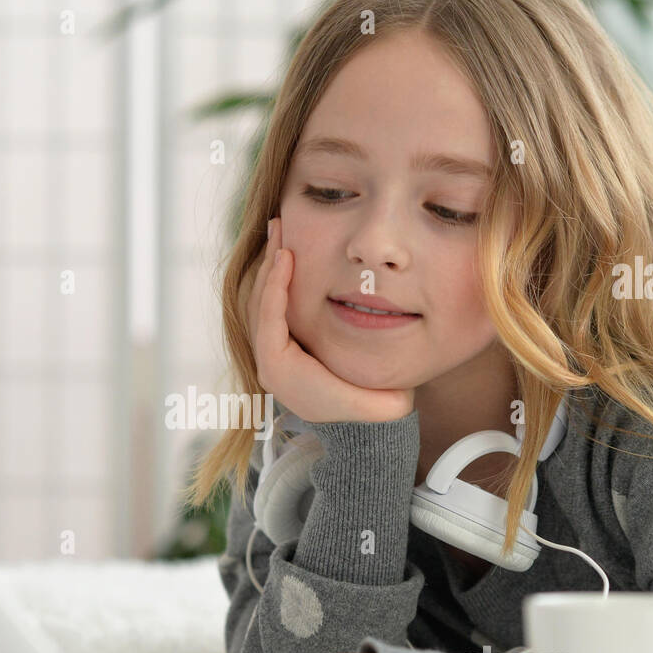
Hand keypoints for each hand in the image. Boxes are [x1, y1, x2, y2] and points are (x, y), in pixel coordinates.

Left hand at [246, 217, 415, 423]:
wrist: (364, 425)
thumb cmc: (374, 407)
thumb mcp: (381, 400)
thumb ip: (383, 390)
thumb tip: (394, 371)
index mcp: (283, 374)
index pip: (269, 322)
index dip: (275, 287)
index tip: (285, 254)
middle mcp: (270, 365)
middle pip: (258, 306)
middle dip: (268, 265)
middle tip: (278, 227)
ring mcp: (272, 355)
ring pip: (261, 304)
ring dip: (270, 267)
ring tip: (279, 233)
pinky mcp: (280, 345)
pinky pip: (271, 307)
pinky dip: (276, 280)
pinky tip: (287, 255)